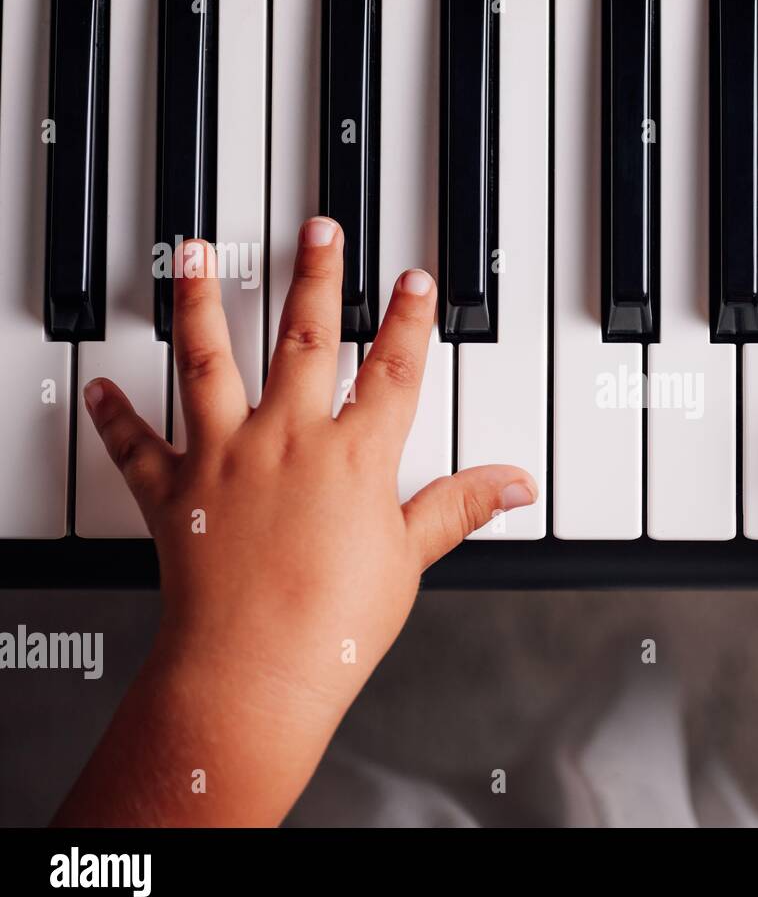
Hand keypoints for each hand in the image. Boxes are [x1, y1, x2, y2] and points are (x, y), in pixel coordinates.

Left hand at [56, 218, 533, 824]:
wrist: (255, 667)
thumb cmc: (334, 620)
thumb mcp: (411, 558)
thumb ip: (459, 507)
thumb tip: (514, 485)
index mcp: (355, 456)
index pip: (391, 370)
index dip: (407, 319)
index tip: (412, 279)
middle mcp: (289, 440)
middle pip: (303, 339)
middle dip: (313, 277)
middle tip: (314, 228)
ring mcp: (227, 458)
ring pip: (210, 362)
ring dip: (201, 304)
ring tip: (195, 254)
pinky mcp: (176, 490)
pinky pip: (138, 446)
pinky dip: (118, 418)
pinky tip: (103, 390)